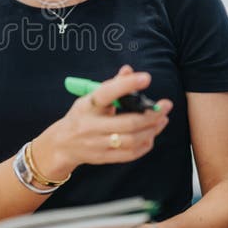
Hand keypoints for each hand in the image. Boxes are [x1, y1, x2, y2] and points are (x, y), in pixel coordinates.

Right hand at [38, 66, 172, 177]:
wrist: (61, 144)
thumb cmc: (81, 116)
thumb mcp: (90, 98)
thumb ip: (111, 85)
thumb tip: (128, 70)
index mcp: (87, 106)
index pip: (107, 93)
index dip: (127, 85)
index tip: (146, 78)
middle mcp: (91, 125)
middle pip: (128, 123)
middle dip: (151, 115)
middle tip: (165, 106)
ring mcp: (97, 143)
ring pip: (132, 140)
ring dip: (151, 130)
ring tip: (162, 120)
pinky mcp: (103, 157)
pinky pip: (129, 154)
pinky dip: (144, 145)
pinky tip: (151, 136)